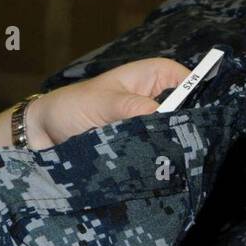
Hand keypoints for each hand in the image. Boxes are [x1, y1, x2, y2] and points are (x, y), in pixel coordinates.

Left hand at [28, 57, 191, 148]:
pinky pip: (155, 149)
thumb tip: (162, 115)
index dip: (199, 90)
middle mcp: (151, 98)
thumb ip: (131, 108)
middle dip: (187, 123)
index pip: (184, 77)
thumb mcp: (101, 104)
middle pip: (184, 107)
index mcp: (146, 77)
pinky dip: (157, 157)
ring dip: (171, 143)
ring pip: (171, 131)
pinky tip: (161, 169)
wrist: (41, 135)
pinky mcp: (137, 144)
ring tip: (175, 157)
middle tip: (191, 142)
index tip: (204, 113)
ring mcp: (145, 122)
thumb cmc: (69, 107)